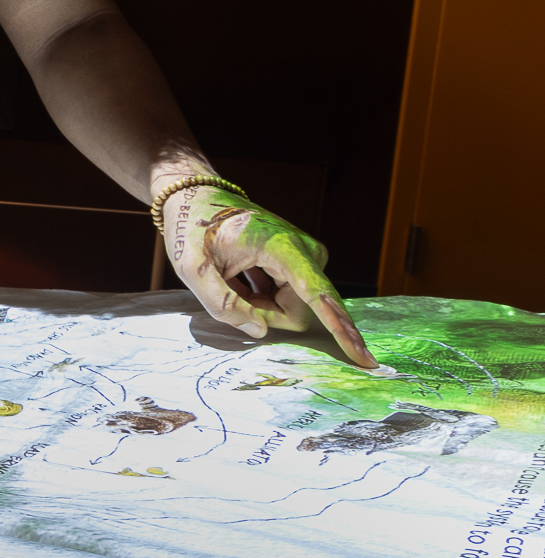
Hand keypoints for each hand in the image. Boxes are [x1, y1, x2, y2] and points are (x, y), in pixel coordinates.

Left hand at [166, 187, 373, 366]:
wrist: (200, 200)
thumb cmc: (194, 230)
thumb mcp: (193, 268)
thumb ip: (222, 303)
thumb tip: (260, 331)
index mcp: (281, 246)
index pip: (317, 294)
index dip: (339, 328)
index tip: (363, 357)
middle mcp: (305, 250)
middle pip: (300, 310)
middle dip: (264, 312)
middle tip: (229, 286)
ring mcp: (307, 256)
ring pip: (294, 307)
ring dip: (261, 304)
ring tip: (235, 277)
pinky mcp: (303, 262)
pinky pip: (291, 298)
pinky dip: (264, 297)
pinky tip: (243, 276)